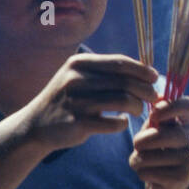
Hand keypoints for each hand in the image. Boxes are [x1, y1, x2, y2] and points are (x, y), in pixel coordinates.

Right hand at [20, 54, 159, 153]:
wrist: (33, 126)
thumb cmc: (67, 99)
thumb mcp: (78, 77)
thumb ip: (106, 71)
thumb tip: (146, 71)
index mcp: (79, 64)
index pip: (120, 62)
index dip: (142, 70)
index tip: (154, 78)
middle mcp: (76, 80)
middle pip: (125, 82)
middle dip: (145, 90)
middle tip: (153, 97)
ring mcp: (76, 102)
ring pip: (123, 101)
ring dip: (137, 107)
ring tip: (137, 110)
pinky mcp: (78, 124)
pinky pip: (114, 123)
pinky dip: (122, 123)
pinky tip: (120, 122)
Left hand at [130, 97, 188, 188]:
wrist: (171, 182)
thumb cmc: (161, 147)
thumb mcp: (158, 128)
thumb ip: (156, 115)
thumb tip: (157, 98)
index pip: (187, 105)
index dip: (168, 107)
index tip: (153, 115)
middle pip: (160, 135)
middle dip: (140, 141)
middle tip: (137, 144)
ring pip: (149, 156)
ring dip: (137, 159)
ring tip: (143, 160)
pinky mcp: (181, 178)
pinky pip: (147, 172)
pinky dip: (142, 173)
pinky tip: (151, 173)